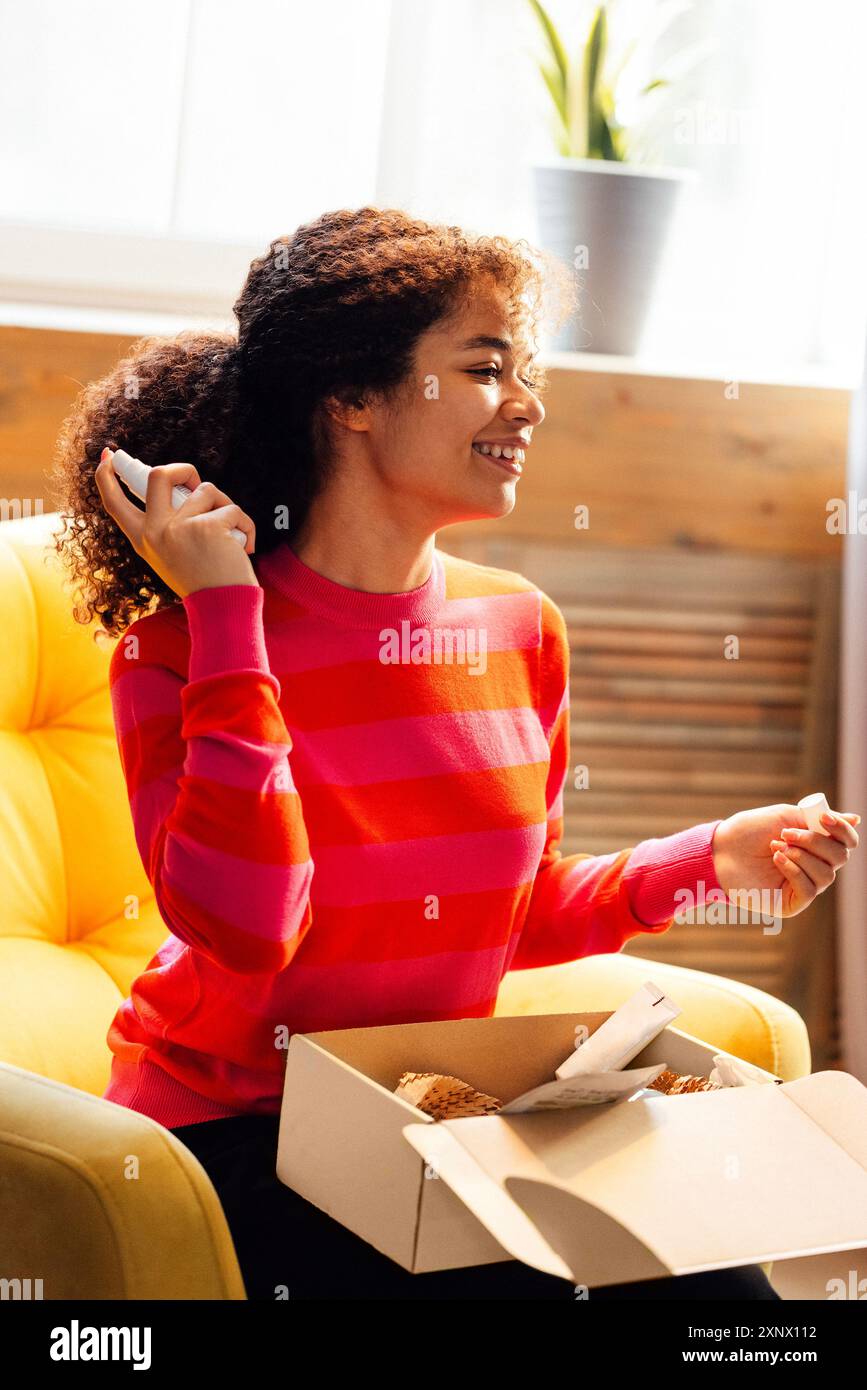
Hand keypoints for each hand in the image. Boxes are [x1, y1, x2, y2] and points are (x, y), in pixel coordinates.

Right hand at [95, 451, 258, 598]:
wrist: (223, 609)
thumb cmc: (204, 583)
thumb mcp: (173, 554)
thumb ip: (170, 525)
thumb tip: (185, 490)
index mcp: (142, 540)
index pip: (114, 503)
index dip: (106, 477)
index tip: (107, 457)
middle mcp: (155, 532)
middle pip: (158, 475)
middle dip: (183, 469)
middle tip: (196, 483)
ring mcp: (179, 528)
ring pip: (206, 490)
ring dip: (224, 506)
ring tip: (230, 535)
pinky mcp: (207, 526)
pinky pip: (232, 509)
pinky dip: (244, 524)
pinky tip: (244, 547)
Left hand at [711, 802, 860, 917]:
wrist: (720, 849)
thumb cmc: (749, 832)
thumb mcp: (786, 817)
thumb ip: (819, 819)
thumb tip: (856, 819)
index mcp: (816, 846)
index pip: (846, 842)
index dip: (842, 831)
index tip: (824, 818)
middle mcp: (814, 867)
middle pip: (840, 858)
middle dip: (815, 842)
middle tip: (786, 833)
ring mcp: (803, 886)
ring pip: (826, 875)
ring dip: (802, 856)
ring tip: (776, 847)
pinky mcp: (791, 904)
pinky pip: (809, 891)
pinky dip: (795, 871)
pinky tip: (777, 859)